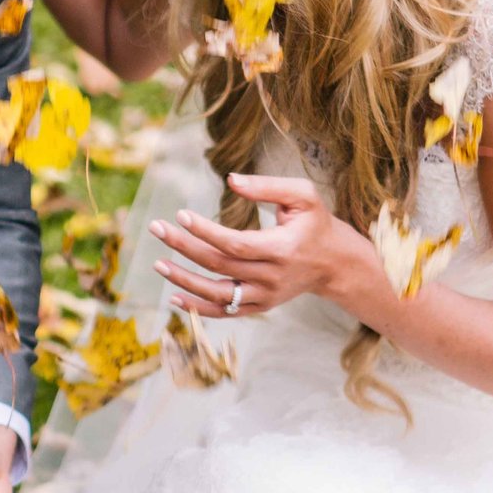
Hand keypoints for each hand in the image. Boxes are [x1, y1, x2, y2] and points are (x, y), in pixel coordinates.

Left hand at [148, 175, 361, 317]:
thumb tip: (230, 180)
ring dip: (185, 281)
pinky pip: (225, 312)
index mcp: (282, 248)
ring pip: (218, 294)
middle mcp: (272, 277)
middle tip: (157, 228)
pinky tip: (173, 297)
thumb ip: (268, 186)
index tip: (181, 214)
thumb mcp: (303, 196)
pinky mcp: (260, 306)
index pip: (236, 244)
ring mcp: (265, 296)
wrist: (336, 263)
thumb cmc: (315, 223)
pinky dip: (198, 309)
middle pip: (220, 266)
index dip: (206, 232)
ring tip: (158, 263)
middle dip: (185, 247)